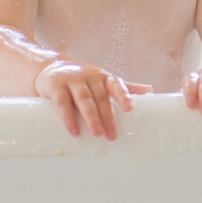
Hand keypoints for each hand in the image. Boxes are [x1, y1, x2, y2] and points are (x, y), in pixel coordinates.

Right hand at [34, 60, 151, 138]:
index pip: (116, 85)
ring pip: (84, 100)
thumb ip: (124, 87)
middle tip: (112, 135)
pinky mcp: (56, 86)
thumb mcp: (103, 80)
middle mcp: (89, 77)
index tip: (130, 109)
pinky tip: (74, 130)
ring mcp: (72, 80)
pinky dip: (68, 117)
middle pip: (100, 97)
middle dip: (107, 117)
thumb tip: (150, 90)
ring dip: (91, 117)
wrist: (51, 66)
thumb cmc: (83, 78)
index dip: (123, 95)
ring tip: (98, 134)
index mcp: (103, 77)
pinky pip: (62, 103)